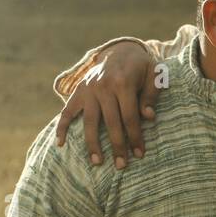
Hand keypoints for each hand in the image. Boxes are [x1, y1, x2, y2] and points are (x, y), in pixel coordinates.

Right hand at [54, 43, 159, 167]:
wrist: (121, 51)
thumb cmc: (142, 67)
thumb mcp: (155, 75)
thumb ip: (152, 95)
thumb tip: (148, 117)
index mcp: (123, 83)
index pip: (130, 116)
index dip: (135, 137)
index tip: (139, 154)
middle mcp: (103, 87)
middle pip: (110, 122)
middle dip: (117, 146)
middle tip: (121, 165)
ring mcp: (88, 90)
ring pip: (89, 121)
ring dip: (92, 143)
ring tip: (97, 162)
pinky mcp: (78, 92)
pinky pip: (67, 111)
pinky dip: (62, 127)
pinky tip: (60, 144)